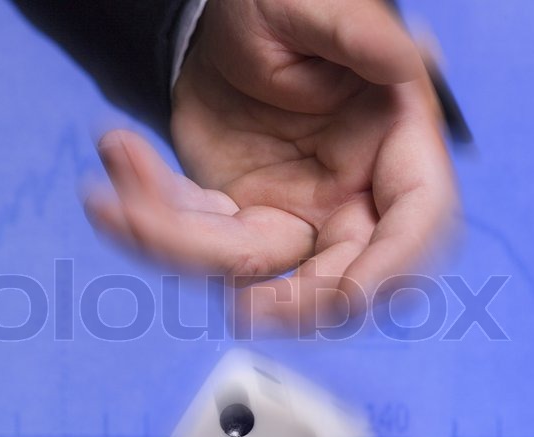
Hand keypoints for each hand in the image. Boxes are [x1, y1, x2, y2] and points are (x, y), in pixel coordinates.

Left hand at [84, 0, 458, 334]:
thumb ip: (359, 34)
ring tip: (115, 195)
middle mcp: (349, 194)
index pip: (417, 221)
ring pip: (245, 268)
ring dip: (177, 243)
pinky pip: (194, 241)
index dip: (392, 268)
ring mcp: (291, 214)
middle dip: (287, 302)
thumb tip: (406, 61)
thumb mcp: (315, 6)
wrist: (218, 28)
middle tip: (240, 309)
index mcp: (393, 144)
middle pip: (335, 277)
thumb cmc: (279, 9)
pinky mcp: (237, 218)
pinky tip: (120, 159)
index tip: (349, 298)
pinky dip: (150, 215)